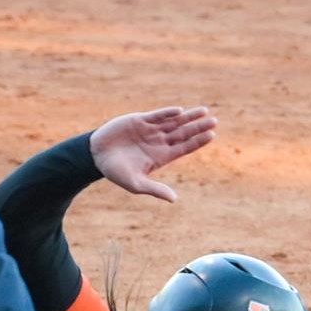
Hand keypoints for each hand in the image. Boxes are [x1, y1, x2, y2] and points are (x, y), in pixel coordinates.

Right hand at [88, 105, 216, 202]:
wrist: (96, 155)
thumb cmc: (115, 172)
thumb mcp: (136, 184)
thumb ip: (155, 189)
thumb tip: (174, 199)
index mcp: (161, 157)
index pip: (184, 148)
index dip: (198, 141)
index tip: (212, 135)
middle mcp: (159, 142)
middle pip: (183, 133)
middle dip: (198, 127)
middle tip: (214, 121)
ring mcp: (150, 130)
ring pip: (174, 122)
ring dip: (188, 117)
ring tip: (204, 111)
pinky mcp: (140, 120)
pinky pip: (157, 115)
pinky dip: (167, 113)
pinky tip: (179, 111)